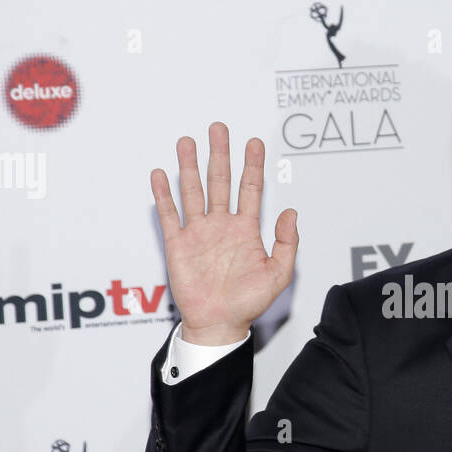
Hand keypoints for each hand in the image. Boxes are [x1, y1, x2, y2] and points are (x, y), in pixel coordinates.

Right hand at [150, 122, 297, 345]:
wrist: (219, 324)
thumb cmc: (248, 303)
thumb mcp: (278, 274)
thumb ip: (287, 243)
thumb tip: (290, 212)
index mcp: (247, 230)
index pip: (251, 190)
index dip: (253, 166)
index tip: (254, 143)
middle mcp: (222, 225)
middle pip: (221, 181)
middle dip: (220, 154)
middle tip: (219, 128)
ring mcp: (199, 232)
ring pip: (193, 191)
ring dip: (190, 166)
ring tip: (187, 141)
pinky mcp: (178, 243)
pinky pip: (169, 214)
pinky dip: (164, 194)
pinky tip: (161, 174)